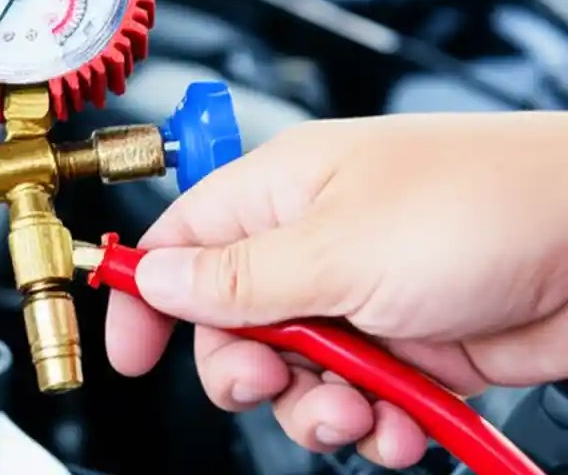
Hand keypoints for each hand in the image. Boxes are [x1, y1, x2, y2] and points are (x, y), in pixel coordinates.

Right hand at [106, 113, 567, 467]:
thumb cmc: (488, 204)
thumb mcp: (340, 248)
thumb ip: (237, 276)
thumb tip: (155, 275)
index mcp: (282, 193)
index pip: (180, 241)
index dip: (145, 295)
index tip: (129, 354)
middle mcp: (314, 243)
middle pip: (231, 325)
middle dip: (244, 369)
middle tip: (268, 384)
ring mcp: (361, 296)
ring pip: (294, 374)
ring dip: (316, 408)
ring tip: (357, 411)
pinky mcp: (409, 345)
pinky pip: (358, 399)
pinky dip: (373, 423)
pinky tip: (400, 420)